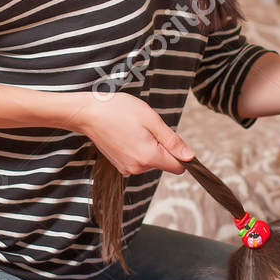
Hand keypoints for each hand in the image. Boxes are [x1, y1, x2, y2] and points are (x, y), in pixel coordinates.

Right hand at [77, 91, 194, 177]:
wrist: (88, 113)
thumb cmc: (118, 110)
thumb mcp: (151, 120)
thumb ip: (172, 141)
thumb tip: (190, 157)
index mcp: (148, 157)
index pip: (179, 167)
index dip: (181, 153)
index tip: (171, 139)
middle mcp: (138, 168)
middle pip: (164, 162)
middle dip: (161, 146)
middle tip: (145, 127)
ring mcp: (127, 168)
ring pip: (151, 160)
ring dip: (148, 146)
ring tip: (133, 129)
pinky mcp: (120, 165)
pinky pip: (139, 160)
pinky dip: (137, 148)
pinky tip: (126, 135)